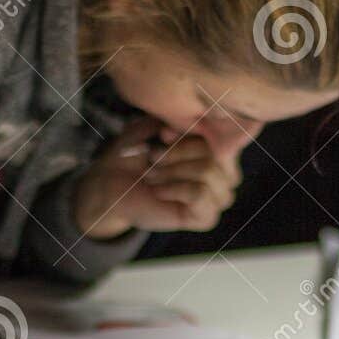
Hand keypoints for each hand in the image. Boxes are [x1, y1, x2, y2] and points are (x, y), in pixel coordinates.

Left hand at [73, 116, 241, 239]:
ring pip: (210, 173)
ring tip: (153, 176)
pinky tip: (159, 192)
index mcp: (218, 148)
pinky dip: (175, 189)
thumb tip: (199, 126)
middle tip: (153, 159)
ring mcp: (217, 196)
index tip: (163, 135)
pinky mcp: (206, 217)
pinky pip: (201, 195)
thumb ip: (181, 121)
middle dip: (179, 153)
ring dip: (174, 171)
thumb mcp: (156, 127)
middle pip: (216, 153)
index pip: (222, 135)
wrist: (113, 184)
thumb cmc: (137, 153)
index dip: (190, 134)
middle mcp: (224, 171)